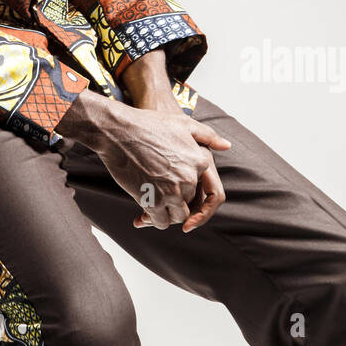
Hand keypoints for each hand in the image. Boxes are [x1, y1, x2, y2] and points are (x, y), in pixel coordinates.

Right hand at [55, 85, 229, 234]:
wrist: (118, 130)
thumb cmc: (148, 124)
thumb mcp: (183, 123)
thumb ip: (208, 136)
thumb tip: (227, 146)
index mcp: (200, 160)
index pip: (203, 188)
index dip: (189, 191)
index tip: (174, 187)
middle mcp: (190, 177)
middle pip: (190, 202)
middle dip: (176, 202)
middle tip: (159, 195)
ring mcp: (172, 190)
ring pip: (178, 216)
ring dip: (167, 213)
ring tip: (154, 203)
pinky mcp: (153, 200)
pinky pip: (161, 221)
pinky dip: (155, 220)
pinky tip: (146, 210)